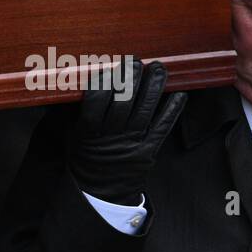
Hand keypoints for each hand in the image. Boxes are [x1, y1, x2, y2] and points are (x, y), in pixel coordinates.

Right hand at [68, 59, 185, 206]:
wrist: (100, 190)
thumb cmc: (84, 153)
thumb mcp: (71, 132)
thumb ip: (75, 108)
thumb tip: (76, 77)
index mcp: (88, 130)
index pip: (96, 99)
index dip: (103, 80)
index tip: (108, 66)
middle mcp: (111, 135)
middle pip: (123, 101)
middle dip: (130, 78)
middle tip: (134, 62)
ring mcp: (132, 142)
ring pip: (145, 110)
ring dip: (153, 87)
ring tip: (158, 68)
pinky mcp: (149, 150)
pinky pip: (162, 127)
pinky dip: (172, 111)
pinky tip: (179, 95)